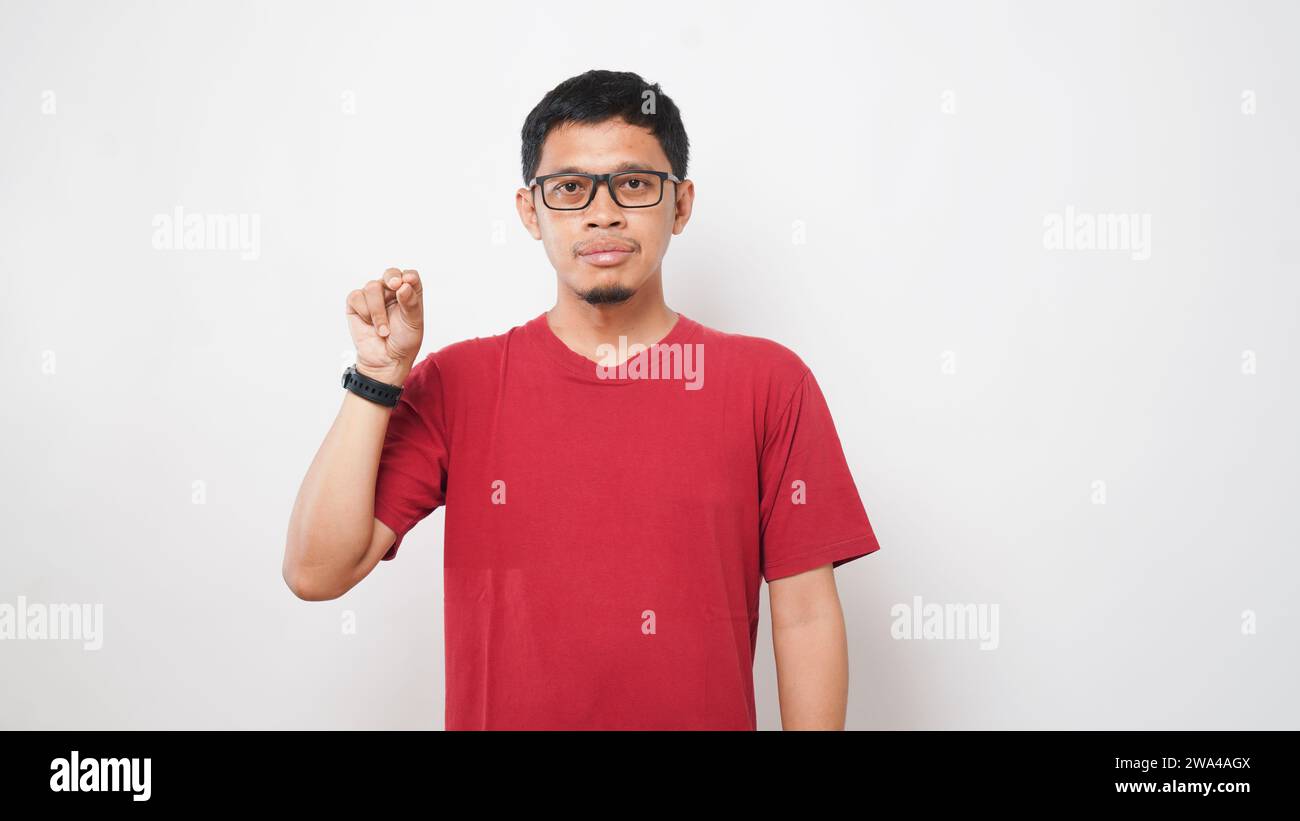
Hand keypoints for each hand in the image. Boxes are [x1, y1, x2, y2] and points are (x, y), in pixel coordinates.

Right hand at [346, 268, 423, 384]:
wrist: (386, 360)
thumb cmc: (403, 341)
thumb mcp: (413, 323)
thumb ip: (410, 303)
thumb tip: (403, 286)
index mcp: (408, 293)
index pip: (410, 276)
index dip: (409, 276)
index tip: (409, 281)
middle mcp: (391, 291)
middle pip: (390, 274)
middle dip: (391, 278)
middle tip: (394, 285)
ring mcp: (373, 296)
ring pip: (372, 287)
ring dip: (378, 311)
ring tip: (383, 330)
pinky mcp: (356, 303)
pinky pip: (357, 296)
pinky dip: (364, 312)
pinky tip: (369, 324)